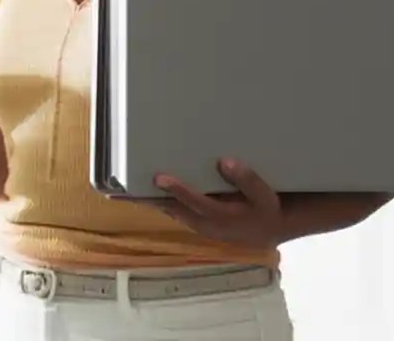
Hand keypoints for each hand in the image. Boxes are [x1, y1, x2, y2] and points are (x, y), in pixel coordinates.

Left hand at [137, 158, 288, 248]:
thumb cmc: (265, 210)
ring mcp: (197, 224)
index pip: (196, 202)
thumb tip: (225, 162)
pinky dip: (158, 202)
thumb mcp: (265, 195)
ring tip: (126, 187)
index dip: (178, 190)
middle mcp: (205, 223)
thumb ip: (247, 179)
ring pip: (169, 211)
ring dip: (150, 201)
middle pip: (173, 209)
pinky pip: (172, 211)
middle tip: (126, 185)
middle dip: (150, 198)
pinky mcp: (194, 222)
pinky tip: (144, 191)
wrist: (268, 230)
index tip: (160, 177)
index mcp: (222, 216)